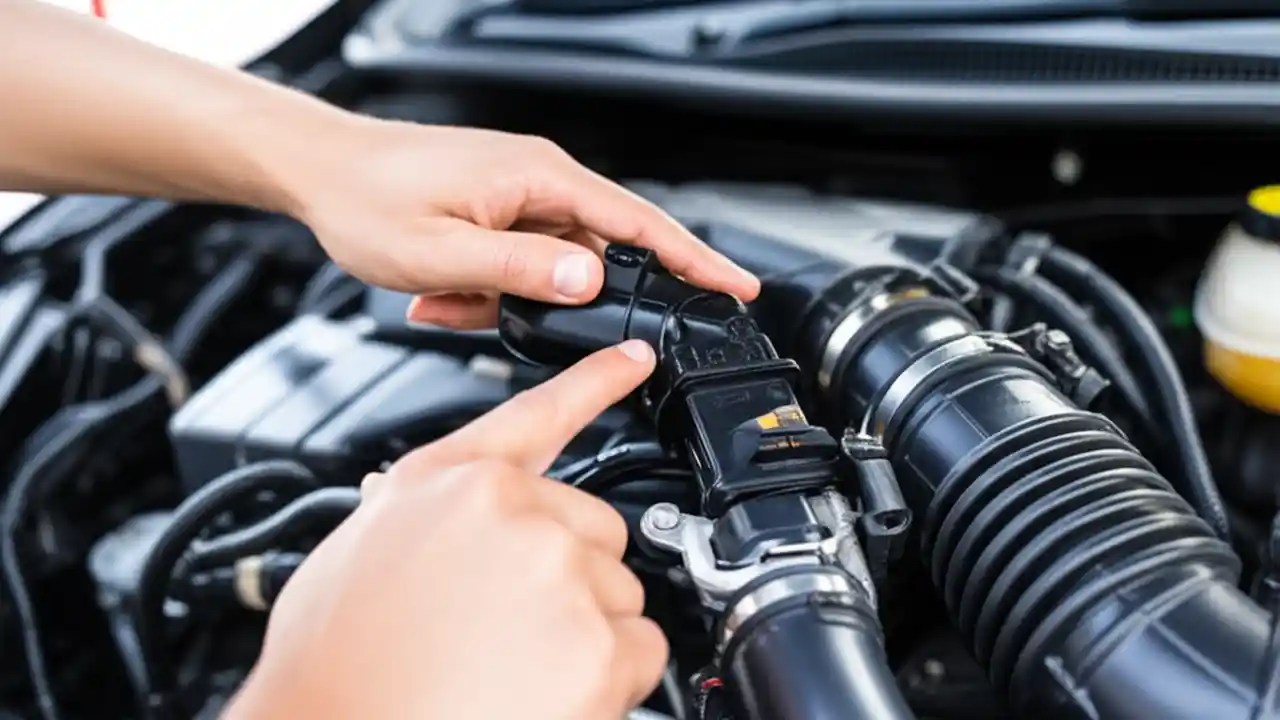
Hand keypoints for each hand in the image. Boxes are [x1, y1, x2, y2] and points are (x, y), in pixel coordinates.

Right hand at [226, 340, 667, 719]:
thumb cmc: (335, 672)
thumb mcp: (354, 558)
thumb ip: (411, 517)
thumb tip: (425, 511)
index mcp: (446, 483)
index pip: (538, 414)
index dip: (595, 381)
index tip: (637, 359)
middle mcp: (507, 512)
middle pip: (594, 527)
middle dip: (570, 574)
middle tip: (512, 628)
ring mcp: (559, 571)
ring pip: (618, 592)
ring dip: (585, 633)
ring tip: (513, 670)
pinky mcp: (596, 642)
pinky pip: (640, 649)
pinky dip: (610, 682)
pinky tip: (546, 695)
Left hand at [288, 117, 759, 328]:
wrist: (320, 171)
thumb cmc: (369, 200)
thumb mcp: (444, 252)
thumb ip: (521, 270)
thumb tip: (590, 282)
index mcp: (540, 179)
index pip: (641, 224)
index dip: (694, 260)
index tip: (735, 288)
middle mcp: (538, 180)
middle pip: (600, 251)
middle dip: (573, 301)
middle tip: (532, 320)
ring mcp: (518, 194)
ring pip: (550, 267)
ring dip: (508, 299)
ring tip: (446, 299)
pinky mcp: (497, 211)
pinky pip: (517, 262)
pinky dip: (486, 290)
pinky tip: (440, 294)